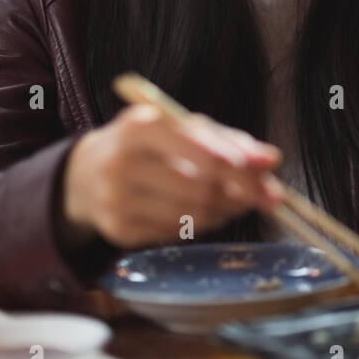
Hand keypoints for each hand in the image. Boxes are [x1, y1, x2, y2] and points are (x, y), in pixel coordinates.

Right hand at [61, 104, 286, 249]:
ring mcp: (116, 200)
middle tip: (265, 196)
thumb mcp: (183, 130)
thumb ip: (230, 142)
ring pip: (193, 214)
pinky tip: (204, 212)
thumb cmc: (150, 145)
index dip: (238, 165)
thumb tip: (271, 160)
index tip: (267, 172)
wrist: (88, 173)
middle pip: (200, 186)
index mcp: (140, 126)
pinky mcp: (118, 230)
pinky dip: (202, 224)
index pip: (200, 150)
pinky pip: (177, 232)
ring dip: (226, 211)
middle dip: (240, 192)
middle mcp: (122, 162)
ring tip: (235, 201)